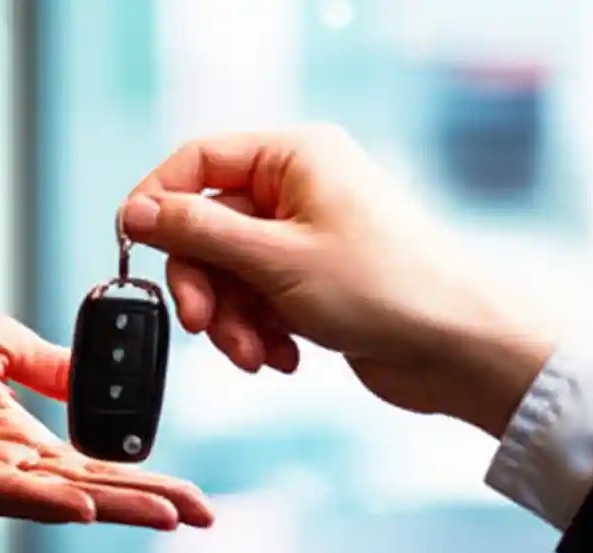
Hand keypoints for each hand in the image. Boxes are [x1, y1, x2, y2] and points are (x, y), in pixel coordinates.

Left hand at [0, 299, 212, 529]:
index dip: (143, 478)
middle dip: (145, 503)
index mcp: (16, 434)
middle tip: (199, 515)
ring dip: (110, 508)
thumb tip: (95, 379)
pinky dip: (41, 500)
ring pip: (53, 497)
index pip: (93, 465)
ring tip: (162, 514)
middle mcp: (1, 464)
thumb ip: (47, 364)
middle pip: (87, 491)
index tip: (191, 494)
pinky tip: (83, 507)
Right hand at [119, 125, 555, 436]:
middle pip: (208, 229)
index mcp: (295, 157)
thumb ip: (197, 234)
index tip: (132, 245)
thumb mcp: (275, 260)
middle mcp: (299, 190)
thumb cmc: (388, 290)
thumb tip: (136, 211)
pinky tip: (283, 356)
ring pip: (229, 274)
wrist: (459, 350)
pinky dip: (259, 332)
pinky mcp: (313, 283)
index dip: (158, 202)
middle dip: (204, 284)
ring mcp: (306, 239)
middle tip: (203, 325)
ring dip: (232, 320)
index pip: (198, 161)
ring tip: (255, 354)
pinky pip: (257, 301)